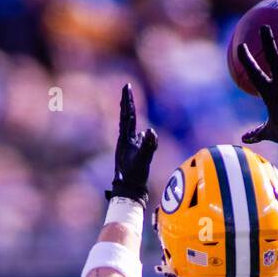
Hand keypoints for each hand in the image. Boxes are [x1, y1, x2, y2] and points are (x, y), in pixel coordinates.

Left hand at [106, 83, 157, 204]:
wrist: (128, 190)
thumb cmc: (134, 176)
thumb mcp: (142, 160)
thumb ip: (148, 146)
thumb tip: (151, 132)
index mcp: (126, 139)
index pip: (128, 115)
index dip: (128, 101)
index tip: (127, 86)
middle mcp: (125, 140)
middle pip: (127, 117)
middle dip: (127, 102)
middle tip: (126, 87)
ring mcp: (128, 146)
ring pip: (130, 126)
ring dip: (130, 113)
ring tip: (129, 103)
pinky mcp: (132, 153)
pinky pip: (135, 137)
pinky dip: (138, 131)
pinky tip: (142, 133)